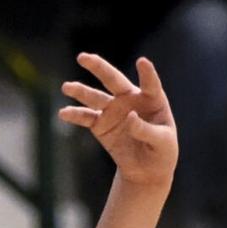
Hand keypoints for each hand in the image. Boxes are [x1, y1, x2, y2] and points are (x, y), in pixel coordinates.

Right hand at [60, 55, 177, 188]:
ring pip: (95, 97)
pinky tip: (64, 113)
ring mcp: (113, 110)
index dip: (147, 74)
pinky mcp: (101, 125)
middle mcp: (130, 100)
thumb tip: (130, 117)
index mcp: (152, 100)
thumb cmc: (162, 151)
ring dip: (81, 91)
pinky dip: (74, 115)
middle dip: (98, 67)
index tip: (142, 62)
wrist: (147, 169)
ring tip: (67, 87)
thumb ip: (147, 130)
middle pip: (114, 80)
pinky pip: (86, 118)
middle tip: (83, 57)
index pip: (150, 85)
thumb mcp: (163, 143)